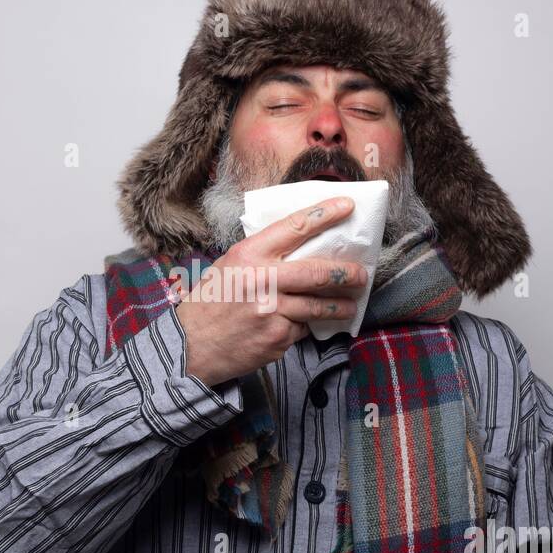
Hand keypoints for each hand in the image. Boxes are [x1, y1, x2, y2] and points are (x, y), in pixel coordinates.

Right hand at [175, 197, 367, 386]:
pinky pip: (302, 328)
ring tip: (349, 305)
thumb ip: (261, 255)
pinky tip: (299, 326)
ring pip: (318, 305)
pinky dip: (304, 327)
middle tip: (361, 274)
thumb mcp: (229, 266)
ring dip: (340, 305)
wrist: (191, 346)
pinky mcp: (277, 337)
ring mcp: (271, 311)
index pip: (296, 227)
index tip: (348, 206)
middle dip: (347, 273)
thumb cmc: (210, 302)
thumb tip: (301, 246)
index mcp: (249, 255)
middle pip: (318, 272)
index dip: (326, 214)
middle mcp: (262, 280)